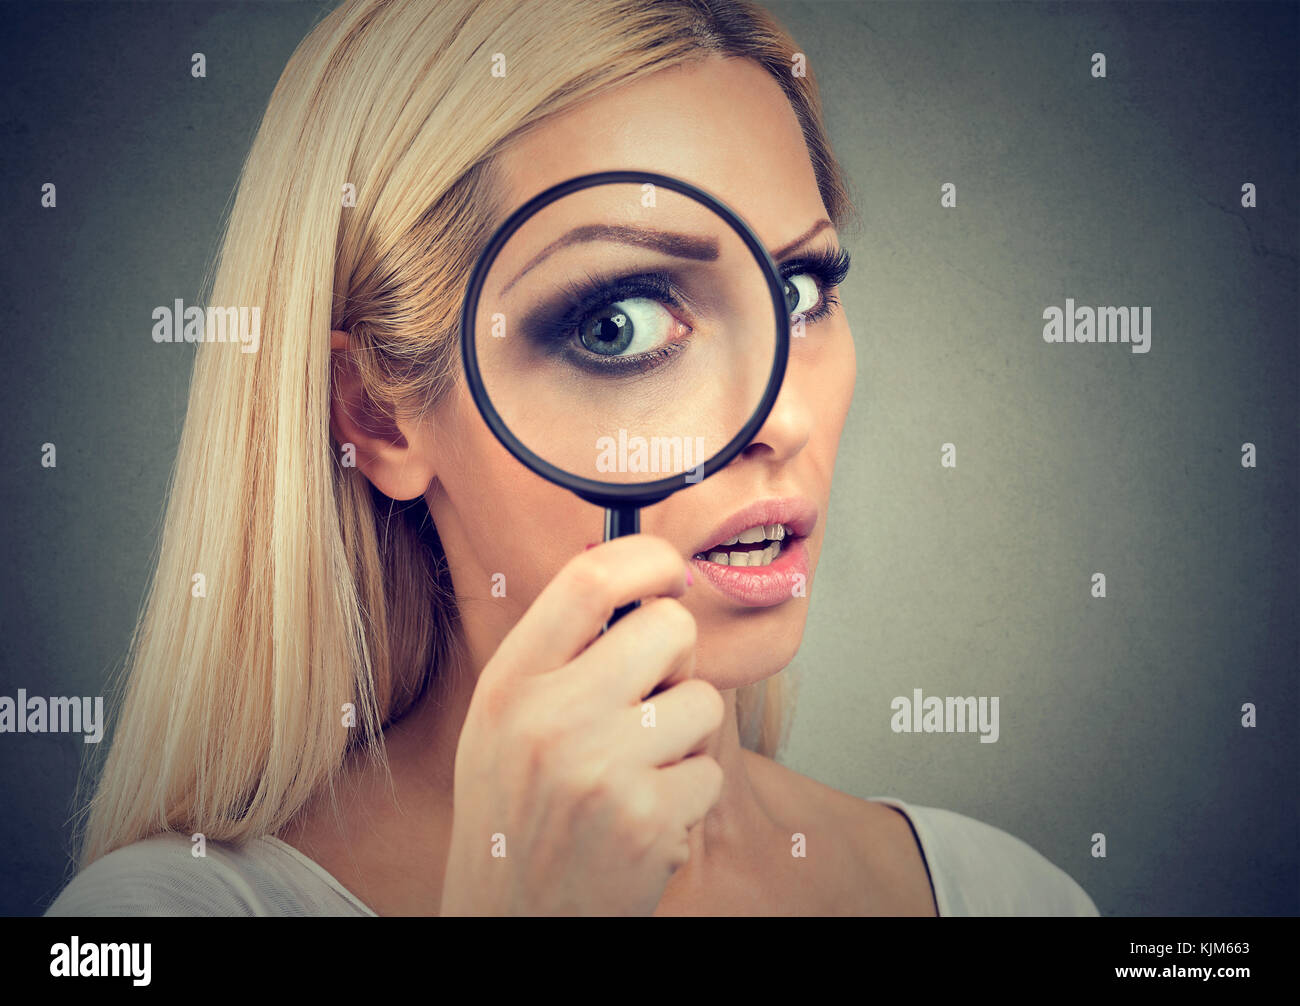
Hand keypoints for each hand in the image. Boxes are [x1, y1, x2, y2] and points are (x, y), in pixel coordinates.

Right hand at [439, 534, 724, 914]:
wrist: (511, 921)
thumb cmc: (516, 816)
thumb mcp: (503, 724)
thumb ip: (557, 657)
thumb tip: (637, 587)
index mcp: (510, 684)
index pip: (589, 579)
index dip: (647, 558)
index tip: (669, 571)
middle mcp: (550, 718)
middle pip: (669, 628)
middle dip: (678, 656)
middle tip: (652, 695)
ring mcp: (600, 769)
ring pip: (701, 702)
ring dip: (685, 739)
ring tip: (636, 774)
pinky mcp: (646, 819)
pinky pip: (709, 772)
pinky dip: (688, 797)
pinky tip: (642, 820)